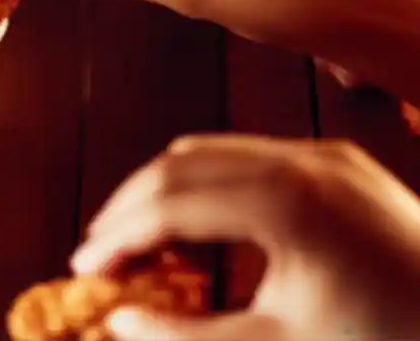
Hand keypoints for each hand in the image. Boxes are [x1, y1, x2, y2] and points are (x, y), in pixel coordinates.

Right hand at [71, 135, 419, 339]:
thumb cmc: (389, 336)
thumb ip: (189, 336)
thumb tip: (118, 324)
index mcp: (286, 203)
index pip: (169, 204)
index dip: (116, 237)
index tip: (85, 269)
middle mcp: (302, 161)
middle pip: (179, 164)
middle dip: (129, 207)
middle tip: (101, 253)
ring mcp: (325, 156)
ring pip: (211, 152)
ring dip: (164, 192)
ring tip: (140, 242)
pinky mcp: (341, 163)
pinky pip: (252, 158)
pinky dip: (210, 186)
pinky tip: (200, 228)